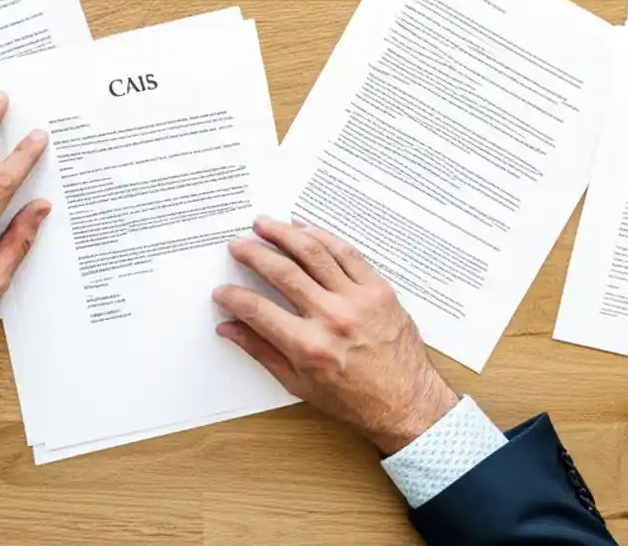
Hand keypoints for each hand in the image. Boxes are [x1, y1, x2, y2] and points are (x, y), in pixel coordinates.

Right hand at [213, 217, 457, 453]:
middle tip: (237, 245)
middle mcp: (332, 318)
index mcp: (309, 346)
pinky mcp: (379, 290)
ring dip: (284, 234)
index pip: (258, 310)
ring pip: (314, 253)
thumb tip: (229, 329)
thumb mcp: (299, 384)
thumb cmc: (353, 400)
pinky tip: (304, 230)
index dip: (234, 297)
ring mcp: (358, 300)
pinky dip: (322, 237)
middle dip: (254, 254)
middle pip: (283, 272)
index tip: (222, 291)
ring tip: (264, 224)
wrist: (406, 403)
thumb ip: (261, 351)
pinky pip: (347, 254)